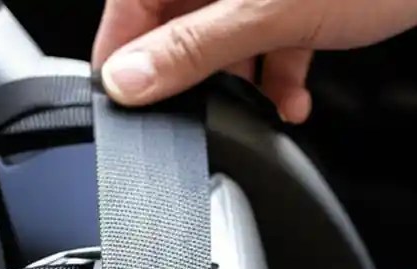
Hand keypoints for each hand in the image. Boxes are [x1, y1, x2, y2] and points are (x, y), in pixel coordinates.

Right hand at [93, 0, 416, 121]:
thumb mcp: (268, 16)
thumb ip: (192, 50)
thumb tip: (128, 81)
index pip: (134, 0)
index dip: (123, 50)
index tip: (123, 98)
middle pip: (179, 18)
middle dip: (190, 70)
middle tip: (195, 110)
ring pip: (226, 34)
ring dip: (238, 79)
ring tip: (256, 106)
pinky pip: (271, 38)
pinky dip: (276, 72)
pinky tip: (293, 99)